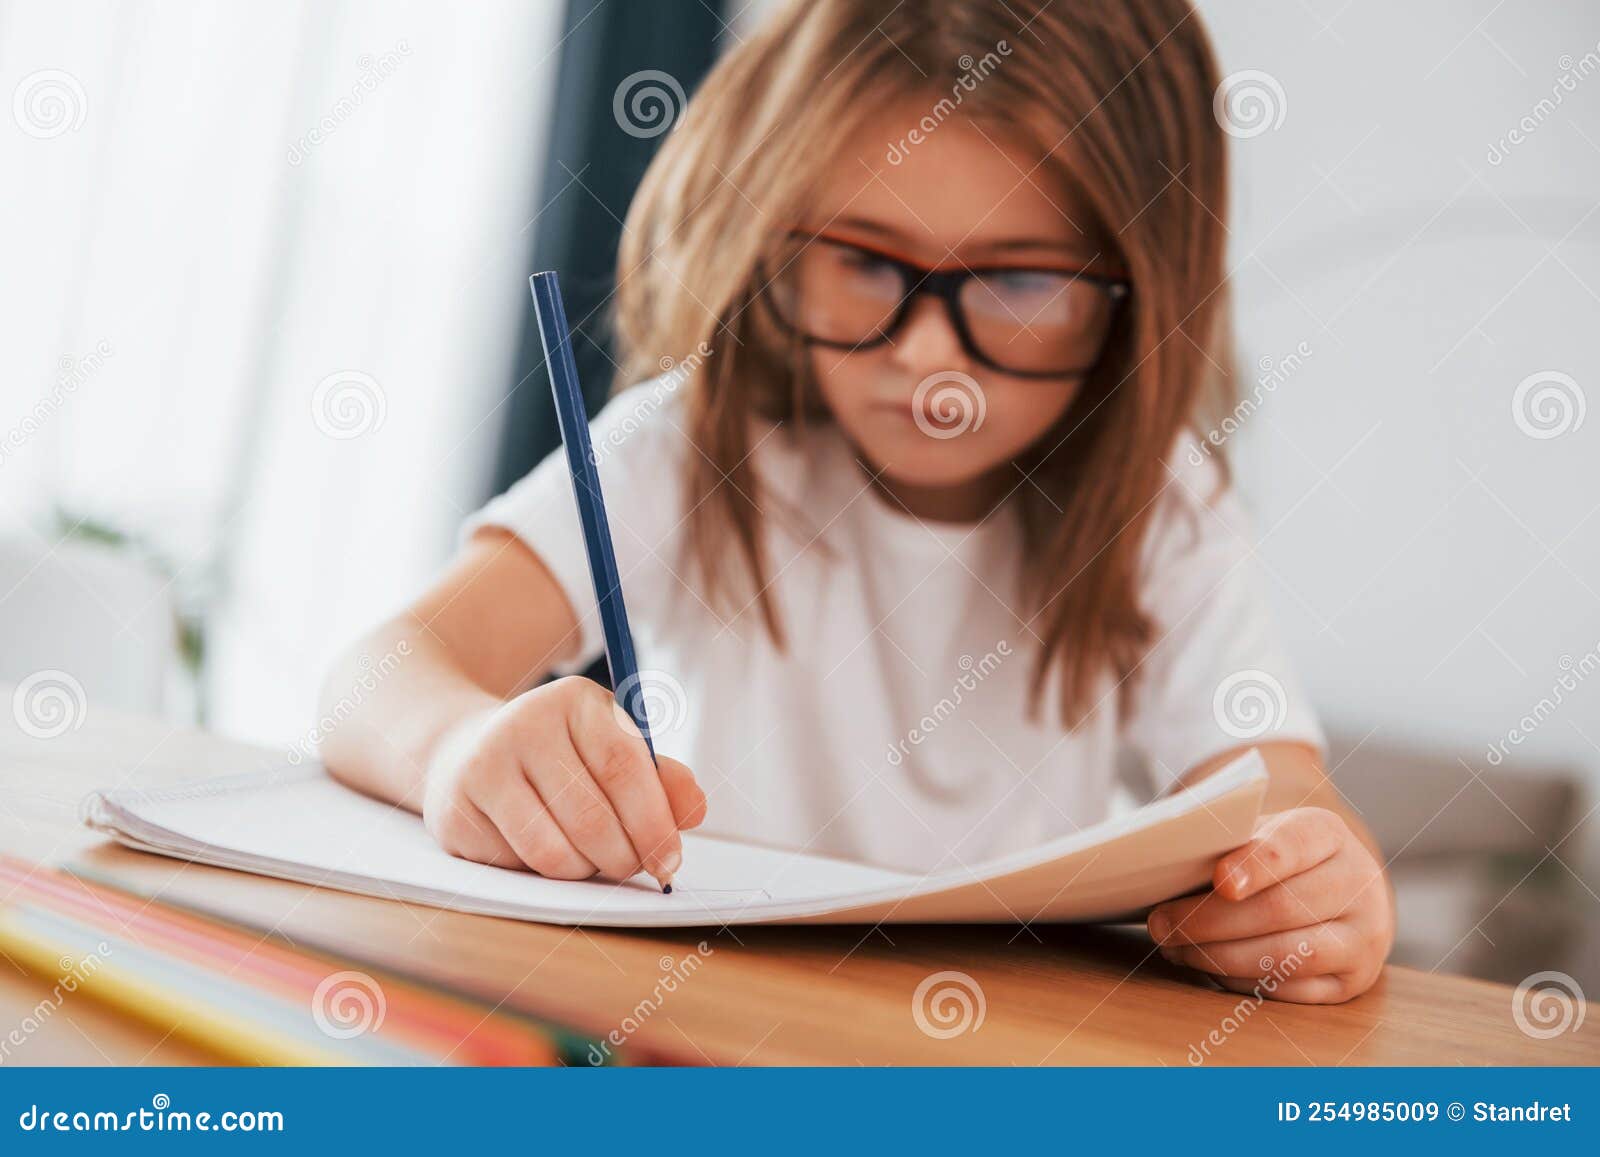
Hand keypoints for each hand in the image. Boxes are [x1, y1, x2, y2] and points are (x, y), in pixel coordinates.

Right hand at [421, 676, 706, 888]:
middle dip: (624, 857)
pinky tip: (543, 848)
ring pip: (554, 852)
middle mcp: (524, 724)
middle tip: (634, 868)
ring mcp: (484, 767)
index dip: (654, 821)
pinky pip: (518, 866)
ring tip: (590, 857)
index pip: (624, 766)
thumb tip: (695, 811)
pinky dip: (544, 873)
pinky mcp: (456, 811)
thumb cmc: (560, 757)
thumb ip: (660, 779)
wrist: (465, 752)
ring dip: (585, 871)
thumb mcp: (613, 749)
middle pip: (592, 817)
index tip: (670, 859)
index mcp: (575, 700)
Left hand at [1146, 807, 1393, 1003]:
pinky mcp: (1354, 981)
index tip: (1220, 881)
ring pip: (1288, 955)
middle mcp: (1358, 883)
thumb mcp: (1259, 835)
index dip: (1256, 865)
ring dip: (1222, 956)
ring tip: (1177, 950)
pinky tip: (1209, 968)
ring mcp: (1364, 936)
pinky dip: (1242, 980)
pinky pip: (1292, 989)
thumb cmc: (1278, 860)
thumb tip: (1167, 868)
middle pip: (1282, 907)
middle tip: (1162, 925)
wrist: (1338, 890)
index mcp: (1329, 835)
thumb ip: (1227, 846)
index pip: (1293, 846)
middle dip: (1212, 921)